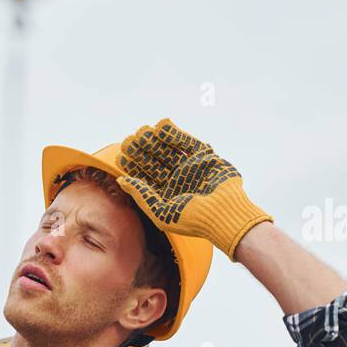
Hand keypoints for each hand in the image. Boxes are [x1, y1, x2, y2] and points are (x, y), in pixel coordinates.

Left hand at [115, 118, 271, 258]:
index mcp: (166, 195)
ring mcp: (190, 167)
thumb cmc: (194, 220)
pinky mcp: (204, 157)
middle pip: (155, 162)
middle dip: (142, 151)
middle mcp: (177, 180)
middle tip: (129, 140)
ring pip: (168, 150)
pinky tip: (160, 126)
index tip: (121, 156)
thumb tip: (121, 181)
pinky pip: (186, 142)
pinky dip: (174, 134)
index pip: (145, 177)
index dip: (133, 166)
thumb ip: (142, 196)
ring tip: (142, 131)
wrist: (224, 213)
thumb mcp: (161, 212)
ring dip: (155, 141)